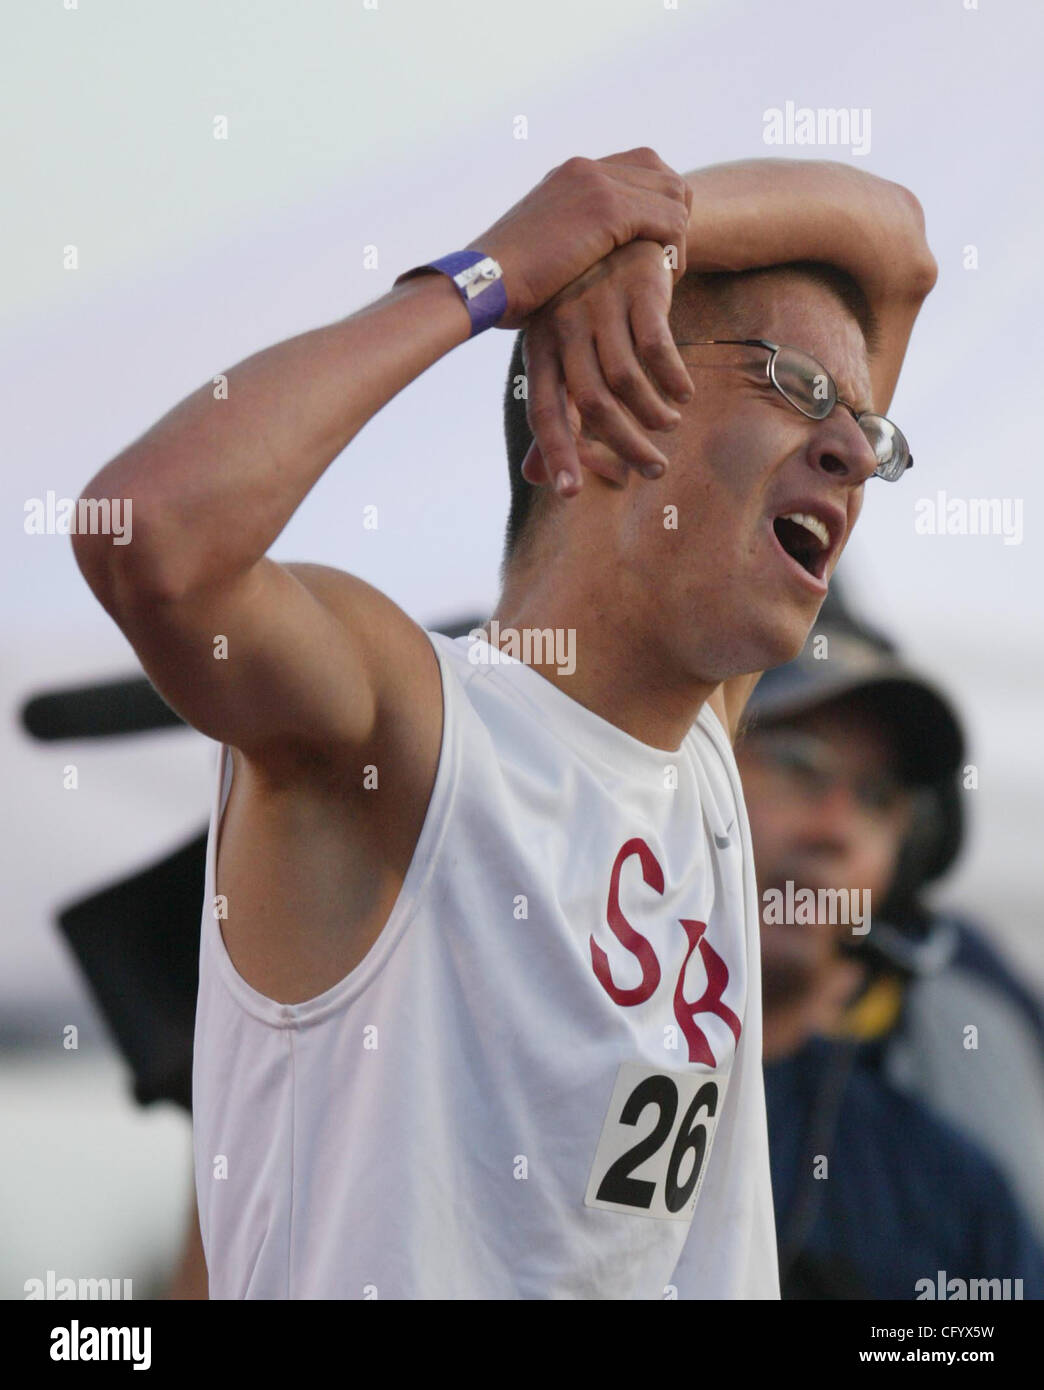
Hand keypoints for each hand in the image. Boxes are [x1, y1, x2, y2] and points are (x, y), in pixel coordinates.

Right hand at [465, 147, 692, 329]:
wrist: (482, 283)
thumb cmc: (504, 286)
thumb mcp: (543, 250)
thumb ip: (573, 241)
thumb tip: (589, 265)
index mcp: (572, 174)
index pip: (642, 167)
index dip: (659, 206)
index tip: (654, 247)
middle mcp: (587, 169)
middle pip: (665, 174)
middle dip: (676, 218)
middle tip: (668, 261)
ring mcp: (597, 184)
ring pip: (674, 196)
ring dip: (678, 238)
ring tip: (665, 276)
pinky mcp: (607, 210)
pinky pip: (670, 222)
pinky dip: (675, 252)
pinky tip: (663, 280)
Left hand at [520, 239, 695, 494]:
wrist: (621, 230)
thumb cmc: (588, 307)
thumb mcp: (563, 353)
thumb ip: (556, 415)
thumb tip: (534, 477)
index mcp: (540, 347)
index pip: (544, 410)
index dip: (557, 452)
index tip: (571, 494)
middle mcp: (564, 327)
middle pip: (592, 403)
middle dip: (624, 445)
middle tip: (652, 469)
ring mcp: (600, 305)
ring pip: (626, 379)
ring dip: (652, 414)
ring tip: (669, 426)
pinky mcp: (638, 288)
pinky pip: (656, 346)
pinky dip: (672, 377)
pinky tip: (682, 391)